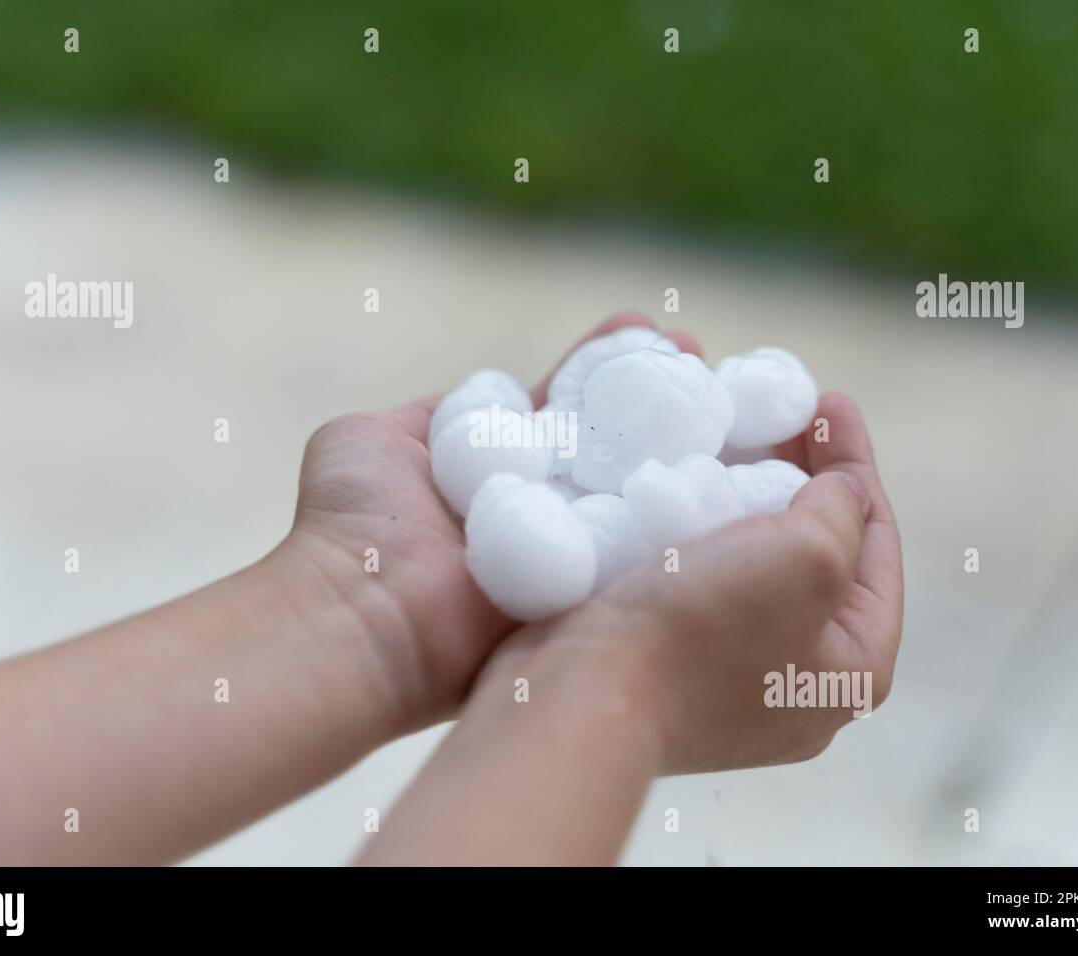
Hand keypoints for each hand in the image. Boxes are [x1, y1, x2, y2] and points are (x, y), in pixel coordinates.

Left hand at [269, 314, 701, 733]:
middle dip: (656, 393)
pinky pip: (649, 538)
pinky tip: (726, 449)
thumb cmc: (350, 523)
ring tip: (719, 378)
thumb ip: (435, 412)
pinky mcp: (596, 591)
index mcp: (497, 470)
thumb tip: (485, 396)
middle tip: (695, 350)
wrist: (360, 611)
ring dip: (681, 433)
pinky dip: (687, 495)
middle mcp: (542, 509)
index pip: (566, 408)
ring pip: (640, 482)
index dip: (605, 368)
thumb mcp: (371, 439)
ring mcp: (572, 551)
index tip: (645, 328)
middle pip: (613, 441)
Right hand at [481, 391, 902, 774]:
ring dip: (736, 494)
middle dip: (794, 474)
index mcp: (850, 669)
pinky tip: (671, 483)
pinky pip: (691, 576)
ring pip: (746, 561)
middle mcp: (793, 682)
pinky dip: (689, 525)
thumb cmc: (699, 632)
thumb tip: (834, 492)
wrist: (575, 696)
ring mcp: (722, 677)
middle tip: (773, 412)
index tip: (827, 400)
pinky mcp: (658, 662)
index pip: (875, 546)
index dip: (854, 463)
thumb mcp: (808, 555)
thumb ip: (842, 510)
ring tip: (721, 435)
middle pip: (812, 551)